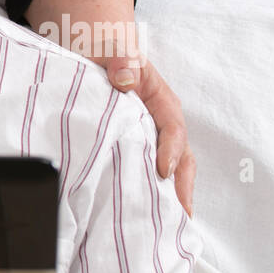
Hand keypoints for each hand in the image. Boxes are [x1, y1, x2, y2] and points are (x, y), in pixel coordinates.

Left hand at [105, 52, 194, 217]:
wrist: (91, 49)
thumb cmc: (107, 49)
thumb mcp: (112, 47)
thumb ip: (120, 60)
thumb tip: (124, 79)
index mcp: (160, 98)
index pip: (173, 127)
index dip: (171, 150)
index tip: (163, 171)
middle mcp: (160, 121)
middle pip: (180, 156)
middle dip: (182, 186)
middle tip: (181, 216)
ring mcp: (149, 135)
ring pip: (167, 168)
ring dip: (169, 194)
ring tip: (168, 225)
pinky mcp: (133, 145)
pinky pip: (144, 168)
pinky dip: (149, 190)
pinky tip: (143, 212)